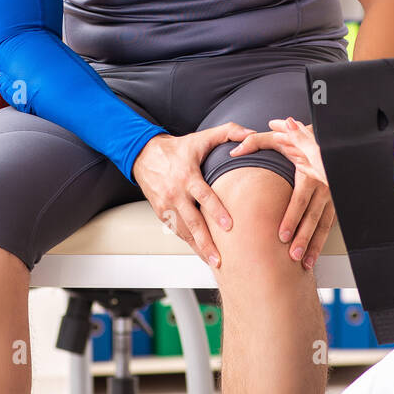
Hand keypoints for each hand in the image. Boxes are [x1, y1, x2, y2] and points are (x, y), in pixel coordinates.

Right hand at [131, 123, 247, 268]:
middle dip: (207, 242)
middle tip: (221, 258)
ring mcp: (167, 204)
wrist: (143, 154)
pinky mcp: (160, 212)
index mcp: (187, 176)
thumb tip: (251, 133)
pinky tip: (200, 251)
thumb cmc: (176, 148)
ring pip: (184, 231)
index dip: (216, 211)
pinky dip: (188, 242)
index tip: (229, 226)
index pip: (204, 196)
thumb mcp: (201, 137)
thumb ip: (228, 132)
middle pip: (193, 222)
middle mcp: (176, 193)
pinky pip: (176, 230)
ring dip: (198, 247)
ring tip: (213, 262)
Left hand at [225, 118, 334, 270]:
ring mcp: (331, 196)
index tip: (282, 235)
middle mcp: (323, 185)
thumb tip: (235, 149)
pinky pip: (329, 225)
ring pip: (323, 225)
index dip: (292, 218)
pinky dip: (321, 242)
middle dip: (303, 238)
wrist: (325, 140)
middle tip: (292, 256)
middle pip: (312, 217)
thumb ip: (257, 141)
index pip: (300, 200)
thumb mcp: (279, 136)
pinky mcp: (335, 202)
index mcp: (309, 172)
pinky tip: (312, 257)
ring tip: (304, 263)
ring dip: (314, 245)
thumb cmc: (299, 139)